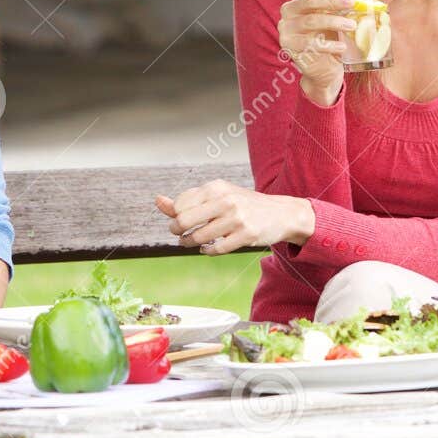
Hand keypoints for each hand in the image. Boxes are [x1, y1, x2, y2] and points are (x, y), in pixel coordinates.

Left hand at [154, 181, 314, 254]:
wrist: (280, 213)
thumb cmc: (241, 204)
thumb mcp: (216, 196)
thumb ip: (186, 201)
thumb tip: (157, 200)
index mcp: (216, 187)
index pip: (180, 205)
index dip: (174, 216)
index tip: (179, 220)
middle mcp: (226, 200)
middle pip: (184, 220)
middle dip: (177, 230)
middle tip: (179, 234)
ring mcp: (237, 218)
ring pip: (199, 236)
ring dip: (190, 242)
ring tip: (190, 241)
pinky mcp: (246, 235)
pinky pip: (217, 249)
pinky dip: (207, 250)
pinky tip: (207, 247)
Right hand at [278, 0, 398, 103]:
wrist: (325, 69)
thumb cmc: (336, 37)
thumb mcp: (350, 17)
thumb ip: (370, 0)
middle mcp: (290, 10)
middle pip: (311, 0)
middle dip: (332, 0)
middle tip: (352, 4)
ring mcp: (287, 28)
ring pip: (311, 20)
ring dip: (333, 21)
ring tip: (352, 26)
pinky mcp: (290, 46)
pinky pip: (308, 43)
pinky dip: (328, 45)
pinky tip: (342, 48)